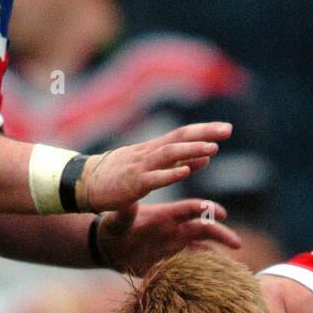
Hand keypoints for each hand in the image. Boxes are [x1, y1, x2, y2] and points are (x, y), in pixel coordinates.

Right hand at [76, 122, 232, 212]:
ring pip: (169, 155)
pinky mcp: (134, 184)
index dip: (205, 130)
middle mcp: (149, 153)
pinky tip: (186, 171)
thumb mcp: (150, 169)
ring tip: (212, 149)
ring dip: (191, 151)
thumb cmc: (118, 177)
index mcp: (154, 149)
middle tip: (227, 130)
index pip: (183, 135)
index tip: (226, 128)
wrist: (85, 183)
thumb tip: (204, 159)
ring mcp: (141, 167)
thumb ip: (178, 164)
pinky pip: (155, 178)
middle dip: (204, 134)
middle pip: (180, 138)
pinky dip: (171, 174)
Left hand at [96, 197, 241, 275]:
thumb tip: (129, 202)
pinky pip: (195, 268)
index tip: (221, 213)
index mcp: (167, 216)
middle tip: (237, 244)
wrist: (111, 248)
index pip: (192, 209)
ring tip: (234, 270)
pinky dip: (207, 274)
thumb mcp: (116, 221)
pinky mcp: (175, 264)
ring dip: (219, 259)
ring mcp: (178, 248)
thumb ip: (125, 213)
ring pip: (205, 251)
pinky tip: (219, 284)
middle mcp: (177, 231)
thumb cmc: (114, 229)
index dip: (207, 209)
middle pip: (205, 230)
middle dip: (222, 235)